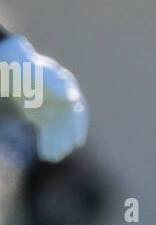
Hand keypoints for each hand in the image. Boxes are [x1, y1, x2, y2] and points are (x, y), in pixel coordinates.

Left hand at [0, 34, 88, 160]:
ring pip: (58, 129)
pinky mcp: (40, 115)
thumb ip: (54, 85)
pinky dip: (47, 142)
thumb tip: (72, 97)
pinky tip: (45, 155)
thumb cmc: (22, 68)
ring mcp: (52, 107)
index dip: (79, 127)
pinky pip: (47, 131)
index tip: (78, 142)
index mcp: (66, 87)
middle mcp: (62, 98)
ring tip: (53, 158)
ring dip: (57, 144)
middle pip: (68, 123)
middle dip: (66, 139)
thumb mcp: (36, 75)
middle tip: (63, 153)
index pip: (77, 110)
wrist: (8, 66)